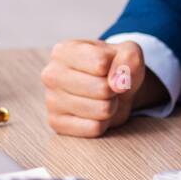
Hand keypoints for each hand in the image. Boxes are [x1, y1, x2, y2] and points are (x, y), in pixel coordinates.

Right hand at [41, 39, 164, 136]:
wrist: (108, 88)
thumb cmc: (114, 66)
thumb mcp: (128, 53)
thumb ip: (129, 58)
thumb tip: (118, 84)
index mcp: (63, 51)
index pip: (101, 62)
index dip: (116, 68)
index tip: (110, 68)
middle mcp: (51, 74)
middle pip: (102, 89)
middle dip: (113, 89)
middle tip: (107, 86)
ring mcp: (50, 101)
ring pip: (102, 110)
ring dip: (111, 106)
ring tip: (102, 98)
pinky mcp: (56, 124)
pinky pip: (95, 128)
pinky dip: (104, 123)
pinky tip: (94, 112)